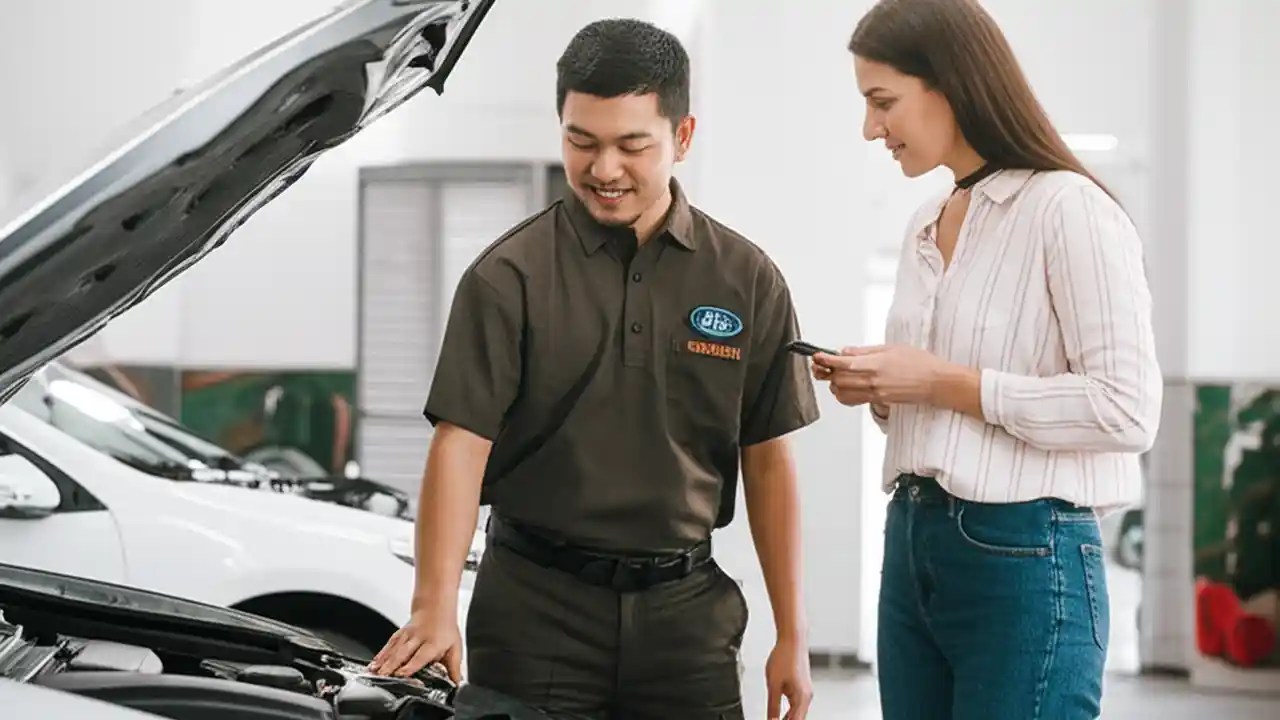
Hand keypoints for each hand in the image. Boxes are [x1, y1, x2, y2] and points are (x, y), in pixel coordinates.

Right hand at [367, 604, 462, 680]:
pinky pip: (389, 644)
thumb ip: (454, 669)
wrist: (436, 607)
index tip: (402, 674)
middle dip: (391, 665)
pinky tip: (374, 663)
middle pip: (403, 653)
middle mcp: (418, 639)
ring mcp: (407, 635)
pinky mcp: (399, 634)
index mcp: (433, 644)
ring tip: (374, 672)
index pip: (420, 656)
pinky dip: (380, 654)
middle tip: (383, 676)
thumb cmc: (445, 629)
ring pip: (393, 648)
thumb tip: (457, 685)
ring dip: (383, 661)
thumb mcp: (454, 648)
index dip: (410, 665)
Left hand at [766, 636, 812, 719]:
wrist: (793, 639)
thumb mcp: (773, 684)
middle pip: (798, 718)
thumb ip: (772, 705)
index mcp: (802, 698)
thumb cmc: (785, 656)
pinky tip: (779, 712)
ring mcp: (805, 690)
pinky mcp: (802, 685)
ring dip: (787, 718)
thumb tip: (771, 719)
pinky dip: (789, 710)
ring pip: (797, 712)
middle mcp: (807, 696)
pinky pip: (796, 703)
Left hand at [813, 343, 948, 405]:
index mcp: (875, 363)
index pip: (842, 363)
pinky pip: (853, 400)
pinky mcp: (878, 401)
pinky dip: (843, 394)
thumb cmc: (920, 363)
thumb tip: (846, 351)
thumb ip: (865, 350)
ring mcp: (875, 393)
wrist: (937, 382)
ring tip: (832, 375)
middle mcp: (873, 380)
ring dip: (833, 384)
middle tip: (821, 364)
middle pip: (838, 379)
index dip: (825, 360)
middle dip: (826, 372)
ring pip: (842, 392)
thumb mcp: (891, 348)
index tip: (816, 356)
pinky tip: (844, 387)